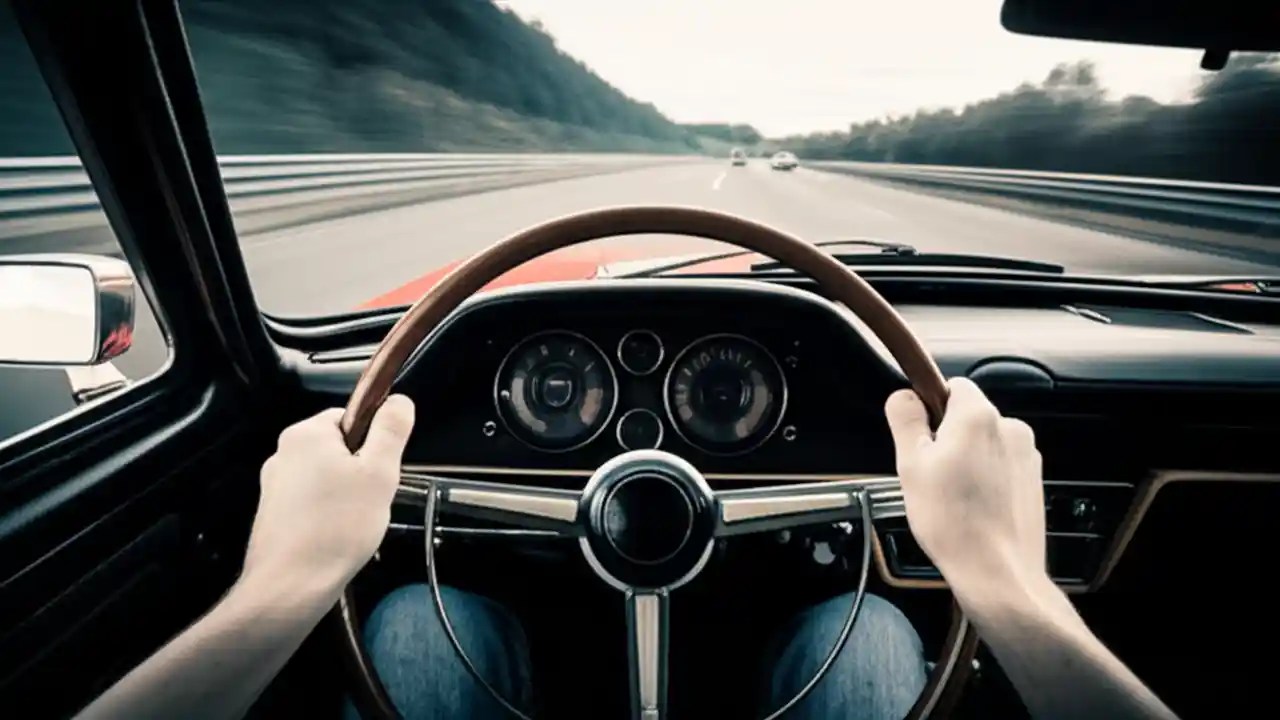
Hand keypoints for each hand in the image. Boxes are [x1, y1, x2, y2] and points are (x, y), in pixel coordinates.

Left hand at [242, 395, 415, 599]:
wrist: (291, 586)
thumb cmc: (335, 530)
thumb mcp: (379, 473)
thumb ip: (391, 431)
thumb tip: (399, 401)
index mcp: (306, 435)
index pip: (351, 415)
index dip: (374, 441)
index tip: (381, 468)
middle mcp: (284, 454)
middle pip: (339, 447)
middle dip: (360, 471)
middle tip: (371, 498)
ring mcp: (276, 485)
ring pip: (327, 477)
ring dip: (345, 495)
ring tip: (353, 522)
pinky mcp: (275, 513)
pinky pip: (313, 502)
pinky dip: (328, 514)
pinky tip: (337, 536)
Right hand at [884, 378, 1044, 592]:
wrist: (998, 572)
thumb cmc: (951, 521)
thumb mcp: (911, 466)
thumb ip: (905, 420)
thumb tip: (903, 395)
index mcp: (978, 416)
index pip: (952, 386)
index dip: (930, 408)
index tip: (919, 438)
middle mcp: (1010, 428)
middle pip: (968, 417)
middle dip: (948, 438)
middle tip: (930, 475)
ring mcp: (1027, 455)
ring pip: (985, 444)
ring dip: (968, 460)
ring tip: (953, 497)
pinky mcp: (1035, 481)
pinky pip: (1001, 466)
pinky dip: (986, 479)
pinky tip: (973, 508)